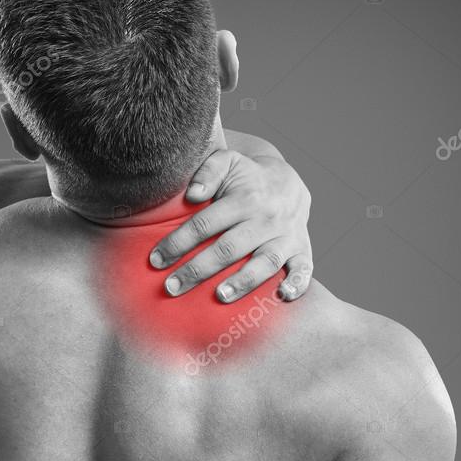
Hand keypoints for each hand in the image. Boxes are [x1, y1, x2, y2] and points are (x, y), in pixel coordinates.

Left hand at [148, 147, 312, 302]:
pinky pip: (303, 269)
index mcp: (245, 198)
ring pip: (265, 262)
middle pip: (229, 248)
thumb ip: (207, 172)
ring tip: (219, 297)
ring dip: (243, 281)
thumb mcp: (227, 163)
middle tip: (171, 287)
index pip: (205, 224)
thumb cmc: (246, 178)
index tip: (156, 260)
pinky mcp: (301, 250)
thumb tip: (192, 195)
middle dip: (198, 270)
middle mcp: (267, 218)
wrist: (288, 183)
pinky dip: (298, 284)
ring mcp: (286, 236)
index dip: (178, 243)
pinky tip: (283, 297)